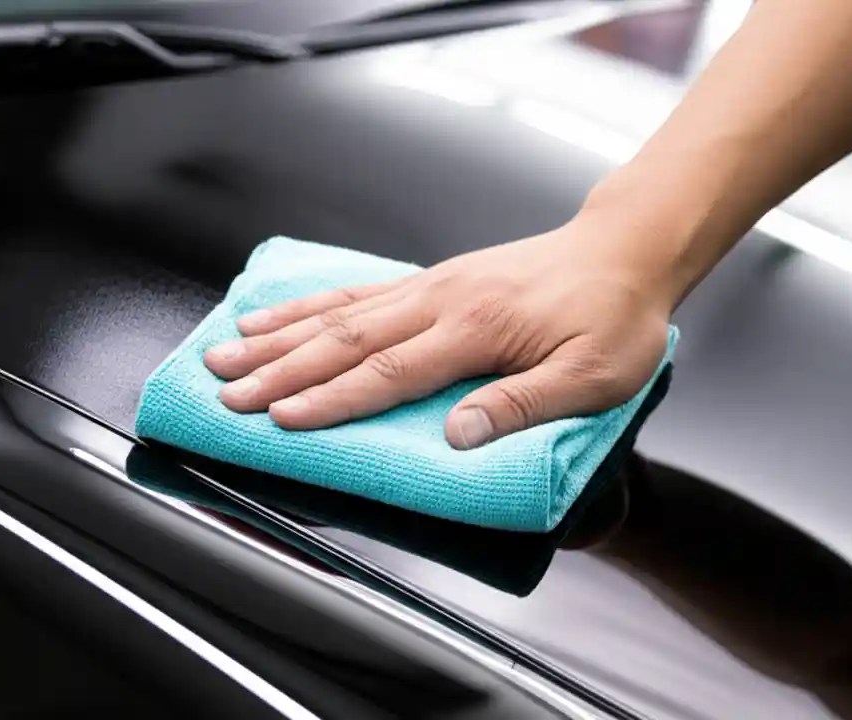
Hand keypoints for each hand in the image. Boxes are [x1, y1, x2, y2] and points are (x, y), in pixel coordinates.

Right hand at [204, 212, 674, 448]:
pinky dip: (310, 305)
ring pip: (339, 311)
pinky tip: (276, 316)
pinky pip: (357, 292)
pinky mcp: (432, 280)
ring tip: (227, 350)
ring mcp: (431, 285)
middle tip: (227, 390)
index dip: (332, 399)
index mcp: (476, 328)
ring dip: (279, 335)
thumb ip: (523, 405)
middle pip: (345, 339)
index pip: (388, 372)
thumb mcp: (593, 376)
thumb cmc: (614, 317)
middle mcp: (441, 300)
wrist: (624, 251)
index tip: (280, 417)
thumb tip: (457, 437)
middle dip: (280, 369)